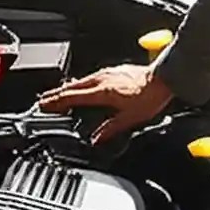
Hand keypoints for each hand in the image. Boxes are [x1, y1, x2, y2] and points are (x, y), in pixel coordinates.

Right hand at [37, 64, 172, 142]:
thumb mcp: (130, 118)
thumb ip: (111, 129)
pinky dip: (83, 83)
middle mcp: (102, 79)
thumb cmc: (151, 95)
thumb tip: (97, 138)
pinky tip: (85, 86)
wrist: (165, 78)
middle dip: (56, 94)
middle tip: (44, 99)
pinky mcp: (115, 70)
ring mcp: (108, 72)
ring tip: (60, 94)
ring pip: (82, 80)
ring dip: (69, 88)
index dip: (56, 102)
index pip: (72, 97)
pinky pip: (92, 77)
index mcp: (102, 92)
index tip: (44, 105)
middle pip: (72, 87)